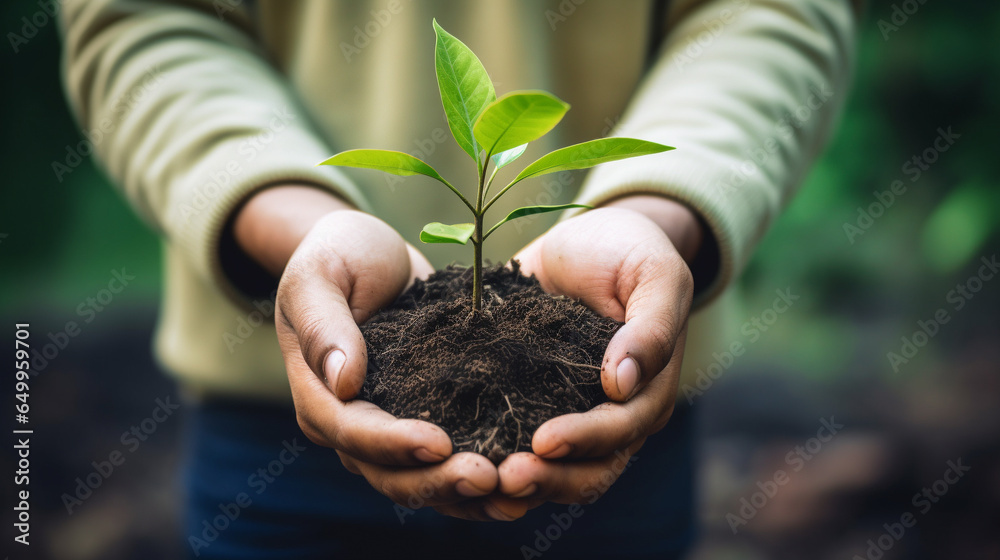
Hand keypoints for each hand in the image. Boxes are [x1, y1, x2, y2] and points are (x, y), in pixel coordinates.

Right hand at [232, 186, 500, 515]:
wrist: (369, 253)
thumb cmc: (339, 255)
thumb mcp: (321, 275)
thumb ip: (324, 325)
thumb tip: (342, 381)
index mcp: (321, 398)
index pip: (353, 433)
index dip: (393, 444)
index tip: (437, 444)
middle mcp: (354, 428)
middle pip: (391, 473)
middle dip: (439, 481)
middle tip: (490, 479)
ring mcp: (392, 431)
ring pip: (425, 480)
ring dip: (468, 494)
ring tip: (517, 492)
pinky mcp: (430, 421)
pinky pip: (453, 462)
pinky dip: (487, 476)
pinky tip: (527, 480)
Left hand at [487, 197, 699, 513]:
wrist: (587, 239)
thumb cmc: (629, 251)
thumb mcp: (654, 274)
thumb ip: (653, 326)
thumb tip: (624, 384)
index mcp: (649, 393)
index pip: (621, 432)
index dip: (585, 441)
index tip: (543, 441)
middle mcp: (613, 416)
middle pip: (588, 470)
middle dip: (550, 478)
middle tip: (505, 478)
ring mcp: (572, 414)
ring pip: (553, 470)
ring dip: (522, 482)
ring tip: (482, 482)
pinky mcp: (531, 402)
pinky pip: (515, 440)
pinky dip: (495, 457)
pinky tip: (459, 462)